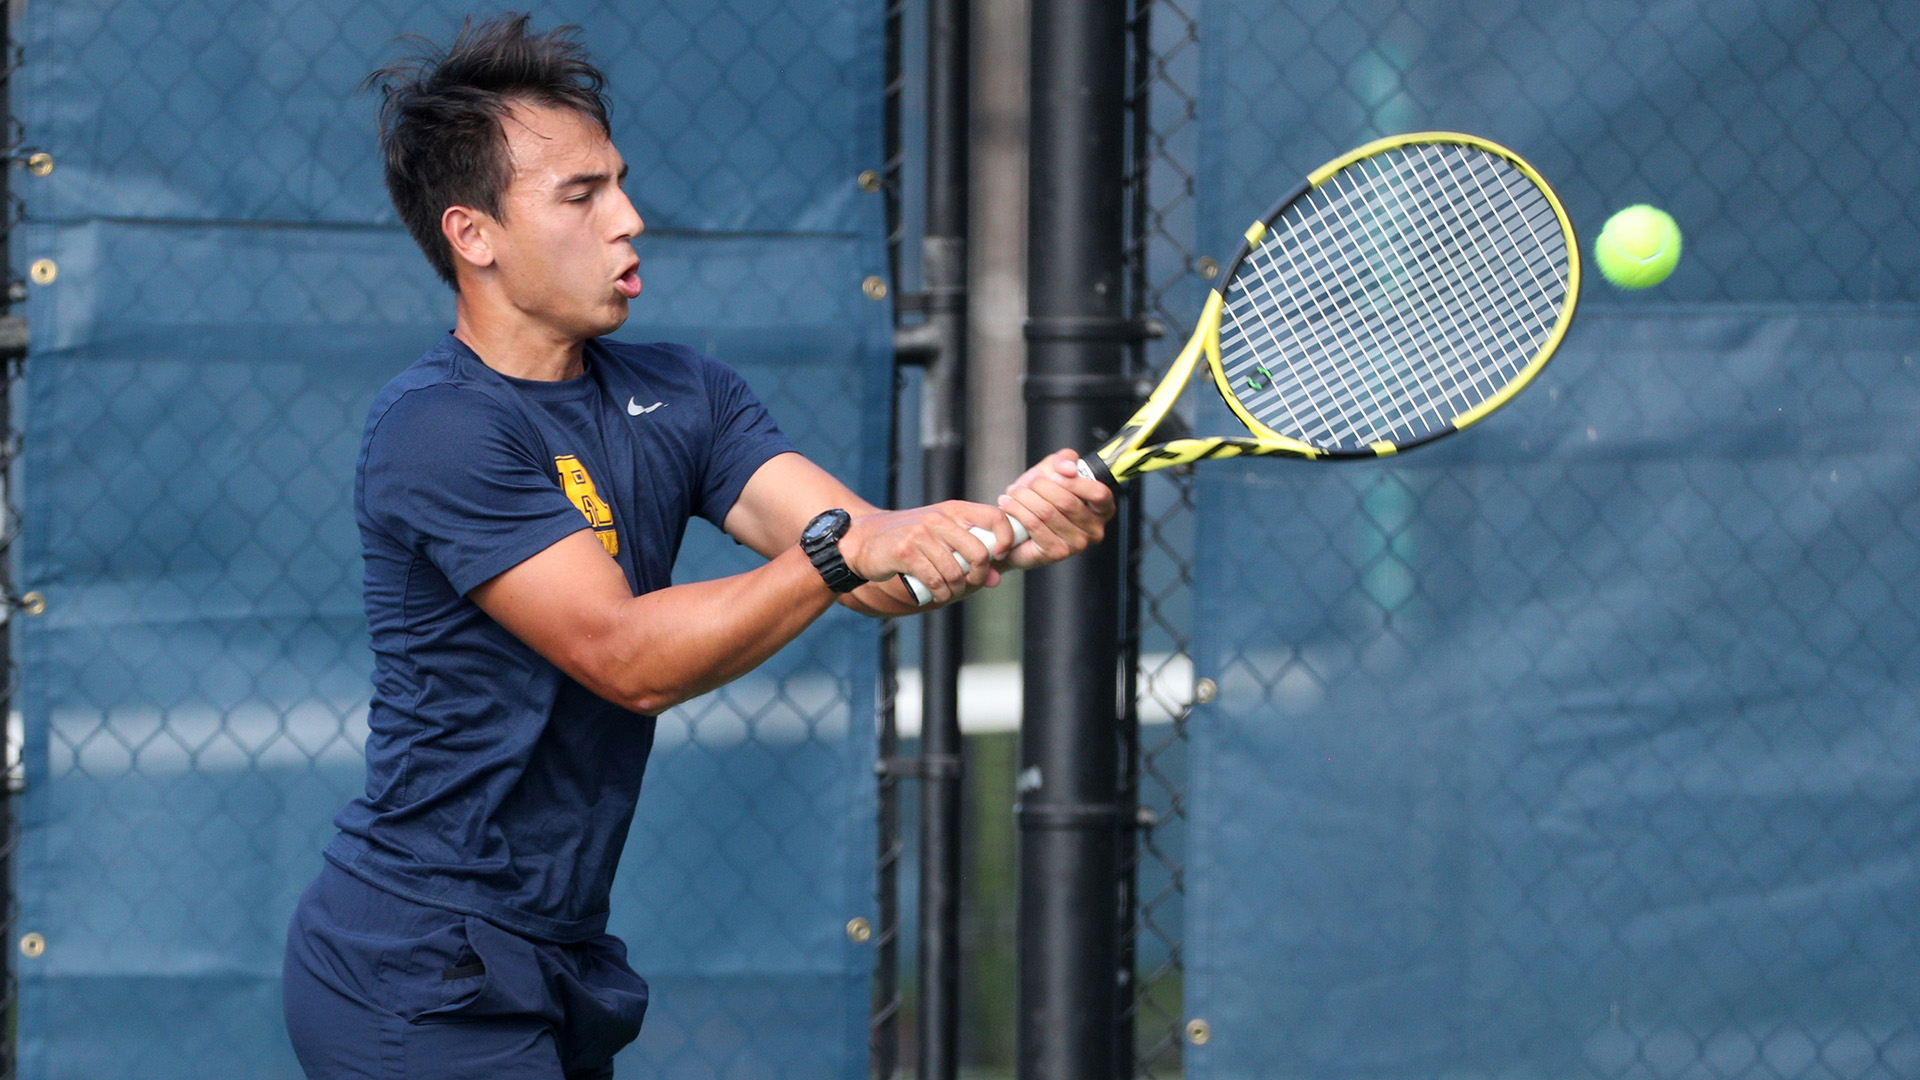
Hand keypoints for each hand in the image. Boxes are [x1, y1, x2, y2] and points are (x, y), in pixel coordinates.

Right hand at [837, 501, 1017, 603]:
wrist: (864, 540)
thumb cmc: (909, 541)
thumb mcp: (942, 539)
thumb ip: (970, 556)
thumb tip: (995, 579)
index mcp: (954, 510)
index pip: (995, 516)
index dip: (1006, 538)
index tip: (999, 556)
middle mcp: (940, 518)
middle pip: (979, 553)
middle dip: (978, 577)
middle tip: (969, 584)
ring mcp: (922, 533)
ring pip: (956, 573)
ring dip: (955, 590)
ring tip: (947, 592)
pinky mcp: (905, 551)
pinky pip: (934, 581)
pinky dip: (939, 594)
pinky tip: (936, 593)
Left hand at [996, 448, 1115, 569]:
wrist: (1019, 525)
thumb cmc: (1040, 499)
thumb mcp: (1053, 470)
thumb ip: (1064, 460)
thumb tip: (1069, 468)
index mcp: (1102, 508)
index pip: (1099, 493)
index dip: (1075, 482)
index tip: (1055, 475)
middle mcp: (1094, 529)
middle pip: (1067, 501)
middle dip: (1040, 486)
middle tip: (1028, 483)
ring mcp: (1077, 544)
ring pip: (1047, 512)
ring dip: (1025, 498)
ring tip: (1015, 493)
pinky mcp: (1056, 552)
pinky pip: (1035, 525)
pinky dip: (1018, 511)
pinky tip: (1009, 504)